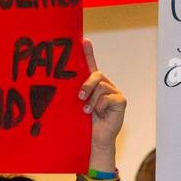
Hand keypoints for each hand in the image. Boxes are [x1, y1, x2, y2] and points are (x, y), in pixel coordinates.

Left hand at [80, 40, 126, 169]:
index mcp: (93, 85)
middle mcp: (105, 86)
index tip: (84, 40)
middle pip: (96, 74)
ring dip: (92, 100)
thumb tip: (59, 81)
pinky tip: (99, 113)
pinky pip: (108, 96)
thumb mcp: (75, 105)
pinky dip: (100, 105)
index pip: (90, 65)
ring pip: (101, 86)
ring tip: (88, 111)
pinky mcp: (120, 100)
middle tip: (80, 98)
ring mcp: (114, 92)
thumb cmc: (83, 124)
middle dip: (86, 85)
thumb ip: (72, 92)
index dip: (88, 52)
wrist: (94, 140)